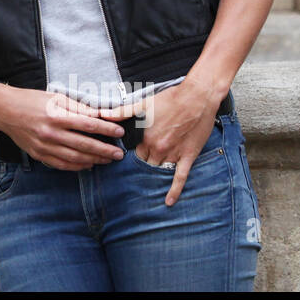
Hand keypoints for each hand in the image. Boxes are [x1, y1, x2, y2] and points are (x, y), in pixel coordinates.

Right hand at [0, 85, 125, 170]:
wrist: (4, 110)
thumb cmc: (31, 100)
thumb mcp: (55, 98)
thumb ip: (78, 107)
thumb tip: (101, 114)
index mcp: (56, 115)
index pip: (88, 125)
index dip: (106, 129)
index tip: (119, 132)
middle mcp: (51, 133)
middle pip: (84, 144)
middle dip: (105, 150)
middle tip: (119, 153)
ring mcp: (44, 146)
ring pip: (75, 157)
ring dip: (94, 160)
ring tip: (108, 160)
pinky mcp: (39, 154)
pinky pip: (62, 164)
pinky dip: (78, 166)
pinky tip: (89, 164)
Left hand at [99, 77, 217, 205]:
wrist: (197, 97)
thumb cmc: (170, 98)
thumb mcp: (144, 104)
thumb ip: (122, 112)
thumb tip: (102, 114)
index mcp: (146, 137)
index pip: (134, 154)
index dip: (132, 155)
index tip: (129, 158)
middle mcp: (159, 148)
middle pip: (146, 164)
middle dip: (143, 165)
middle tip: (138, 171)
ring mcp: (174, 153)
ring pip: (159, 171)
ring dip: (154, 175)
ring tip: (147, 185)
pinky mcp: (188, 156)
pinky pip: (180, 177)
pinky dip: (174, 191)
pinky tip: (168, 202)